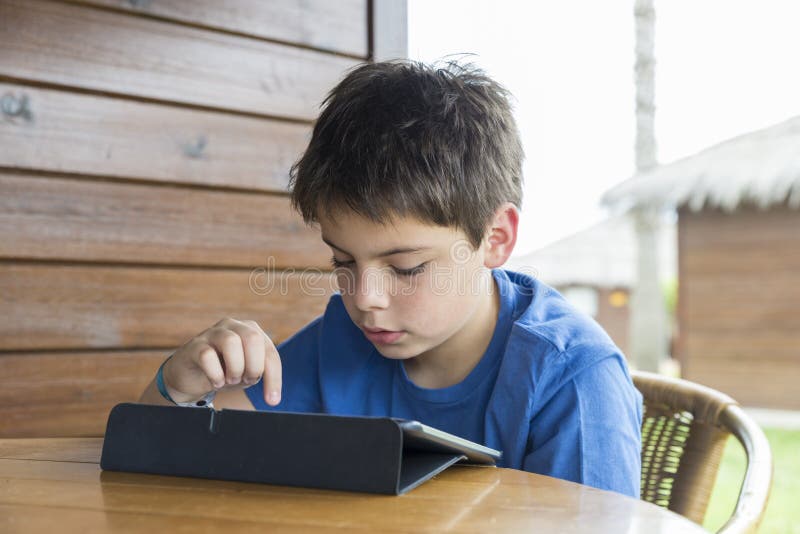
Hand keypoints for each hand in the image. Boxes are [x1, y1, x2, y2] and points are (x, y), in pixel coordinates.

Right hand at [162, 318, 281, 405]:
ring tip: (230, 379)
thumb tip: (273, 393)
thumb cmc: (223, 372)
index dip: (274, 377)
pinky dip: (215, 374)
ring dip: (235, 368)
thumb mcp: (246, 373)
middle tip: (246, 380)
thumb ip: (259, 373)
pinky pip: (207, 355)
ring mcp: (212, 333)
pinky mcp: (195, 345)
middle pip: (253, 338)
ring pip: (231, 342)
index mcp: (251, 331)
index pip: (269, 352)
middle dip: (254, 365)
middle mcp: (233, 326)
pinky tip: (216, 381)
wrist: (190, 377)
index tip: (272, 400)